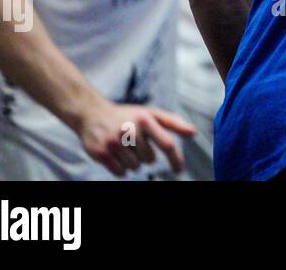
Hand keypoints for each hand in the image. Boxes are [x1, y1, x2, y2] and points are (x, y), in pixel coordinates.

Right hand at [74, 98, 195, 176]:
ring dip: (132, 161)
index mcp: (145, 119)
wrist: (91, 114)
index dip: (175, 159)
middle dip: (145, 155)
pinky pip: (120, 172)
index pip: (167, 143)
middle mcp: (130, 130)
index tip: (179, 170)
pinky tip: (115, 154)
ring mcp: (114, 142)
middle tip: (135, 143)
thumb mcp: (149, 113)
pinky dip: (120, 167)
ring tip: (123, 146)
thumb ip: (172, 122)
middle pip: (150, 159)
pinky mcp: (101, 153)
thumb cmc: (127, 116)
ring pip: (135, 167)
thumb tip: (193, 132)